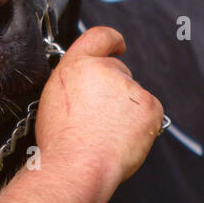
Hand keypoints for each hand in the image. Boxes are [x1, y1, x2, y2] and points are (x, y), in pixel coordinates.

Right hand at [34, 26, 163, 197]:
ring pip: (133, 95)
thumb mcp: (53, 101)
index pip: (99, 36)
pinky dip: (140, 125)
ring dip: (125, 110)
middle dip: (113, 91)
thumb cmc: (62, 142)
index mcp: (76, 65)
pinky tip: (122, 138)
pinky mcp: (150, 105)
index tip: (117, 46)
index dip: (111, 40)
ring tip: (105, 134)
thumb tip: (89, 87)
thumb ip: (75, 83)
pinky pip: (149, 112)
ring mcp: (130, 86)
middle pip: (118, 70)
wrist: (79, 166)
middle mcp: (105, 69)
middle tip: (97, 119)